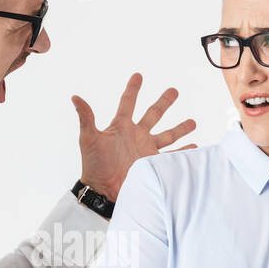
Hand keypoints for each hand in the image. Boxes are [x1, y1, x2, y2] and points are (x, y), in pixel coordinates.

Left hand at [71, 72, 196, 200]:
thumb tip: (75, 97)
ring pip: (167, 135)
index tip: (138, 76)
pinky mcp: (153, 165)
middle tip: (174, 90)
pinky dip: (184, 152)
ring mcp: (146, 151)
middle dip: (164, 102)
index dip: (133, 89)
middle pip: (153, 114)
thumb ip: (86, 118)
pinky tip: (194, 148)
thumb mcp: (89, 139)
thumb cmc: (93, 166)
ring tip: (193, 122)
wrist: (104, 191)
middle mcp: (136, 136)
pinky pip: (171, 157)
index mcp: (121, 127)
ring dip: (180, 129)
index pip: (127, 103)